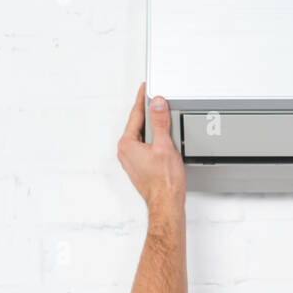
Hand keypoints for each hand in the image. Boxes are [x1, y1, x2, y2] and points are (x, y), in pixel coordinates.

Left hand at [117, 83, 185, 209]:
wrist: (166, 203)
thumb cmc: (164, 182)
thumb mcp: (164, 146)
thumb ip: (160, 122)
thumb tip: (157, 105)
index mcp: (127, 144)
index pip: (135, 115)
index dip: (142, 99)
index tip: (146, 88)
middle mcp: (125, 152)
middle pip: (138, 124)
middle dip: (149, 112)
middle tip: (158, 100)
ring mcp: (132, 160)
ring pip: (142, 136)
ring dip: (153, 127)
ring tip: (164, 118)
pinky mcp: (140, 166)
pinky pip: (145, 145)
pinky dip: (154, 139)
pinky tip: (165, 140)